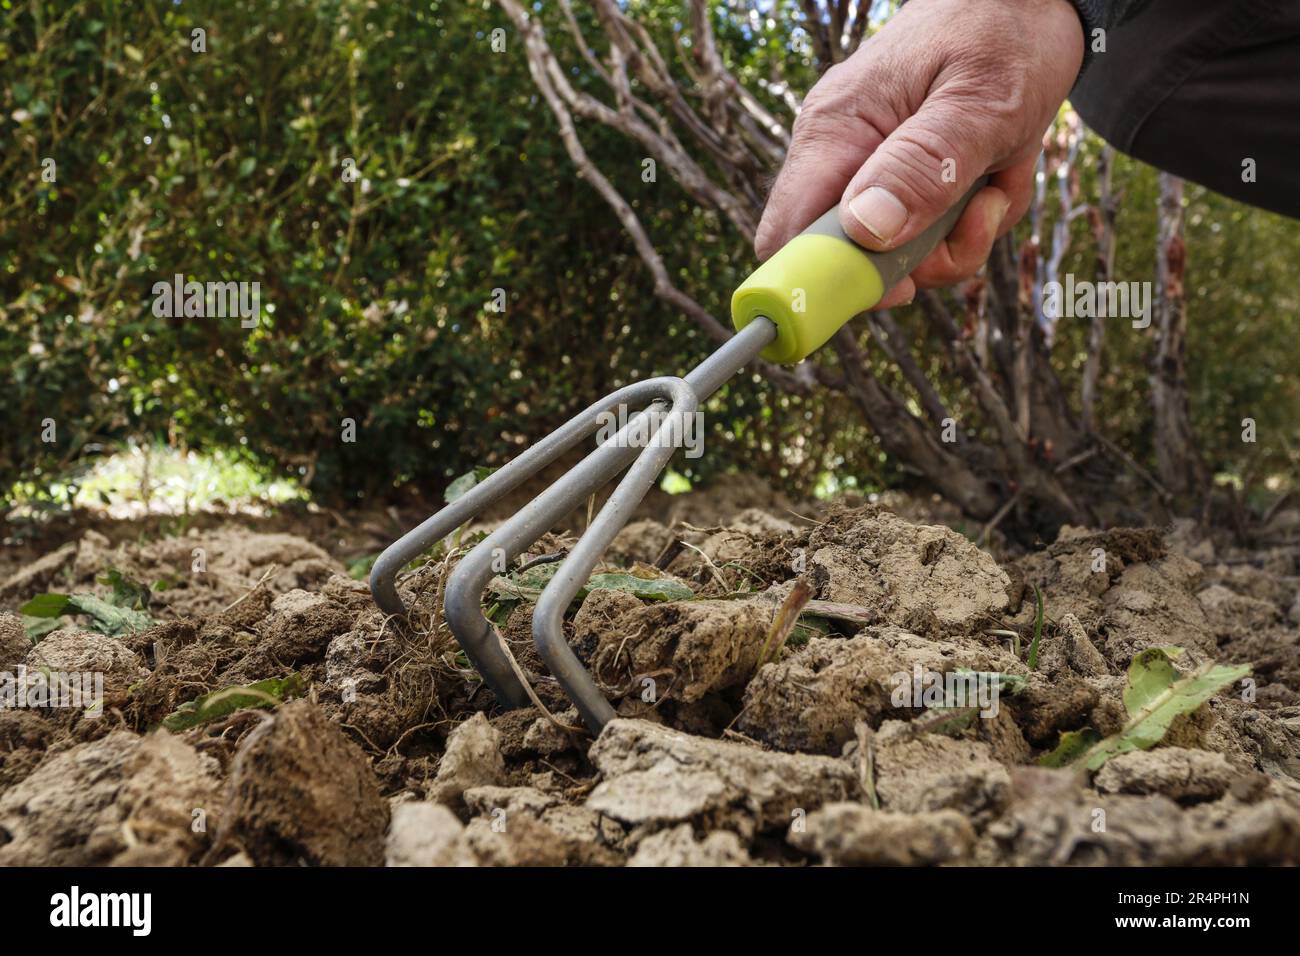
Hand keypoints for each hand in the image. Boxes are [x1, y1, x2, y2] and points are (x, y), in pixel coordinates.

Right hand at [755, 0, 1083, 306]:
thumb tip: (865, 230)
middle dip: (919, 262)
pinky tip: (994, 176)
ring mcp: (869, 173)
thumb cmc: (1005, 33)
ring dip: (957, 242)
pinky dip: (968, 224)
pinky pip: (925, 239)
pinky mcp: (901, 183)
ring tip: (995, 184)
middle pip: (847, 263)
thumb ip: (924, 165)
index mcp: (834, 132)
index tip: (896, 289)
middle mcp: (838, 158)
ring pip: (895, 260)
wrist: (1031, 1)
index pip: (785, 238)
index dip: (824, 282)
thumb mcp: (981, 101)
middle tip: (976, 214)